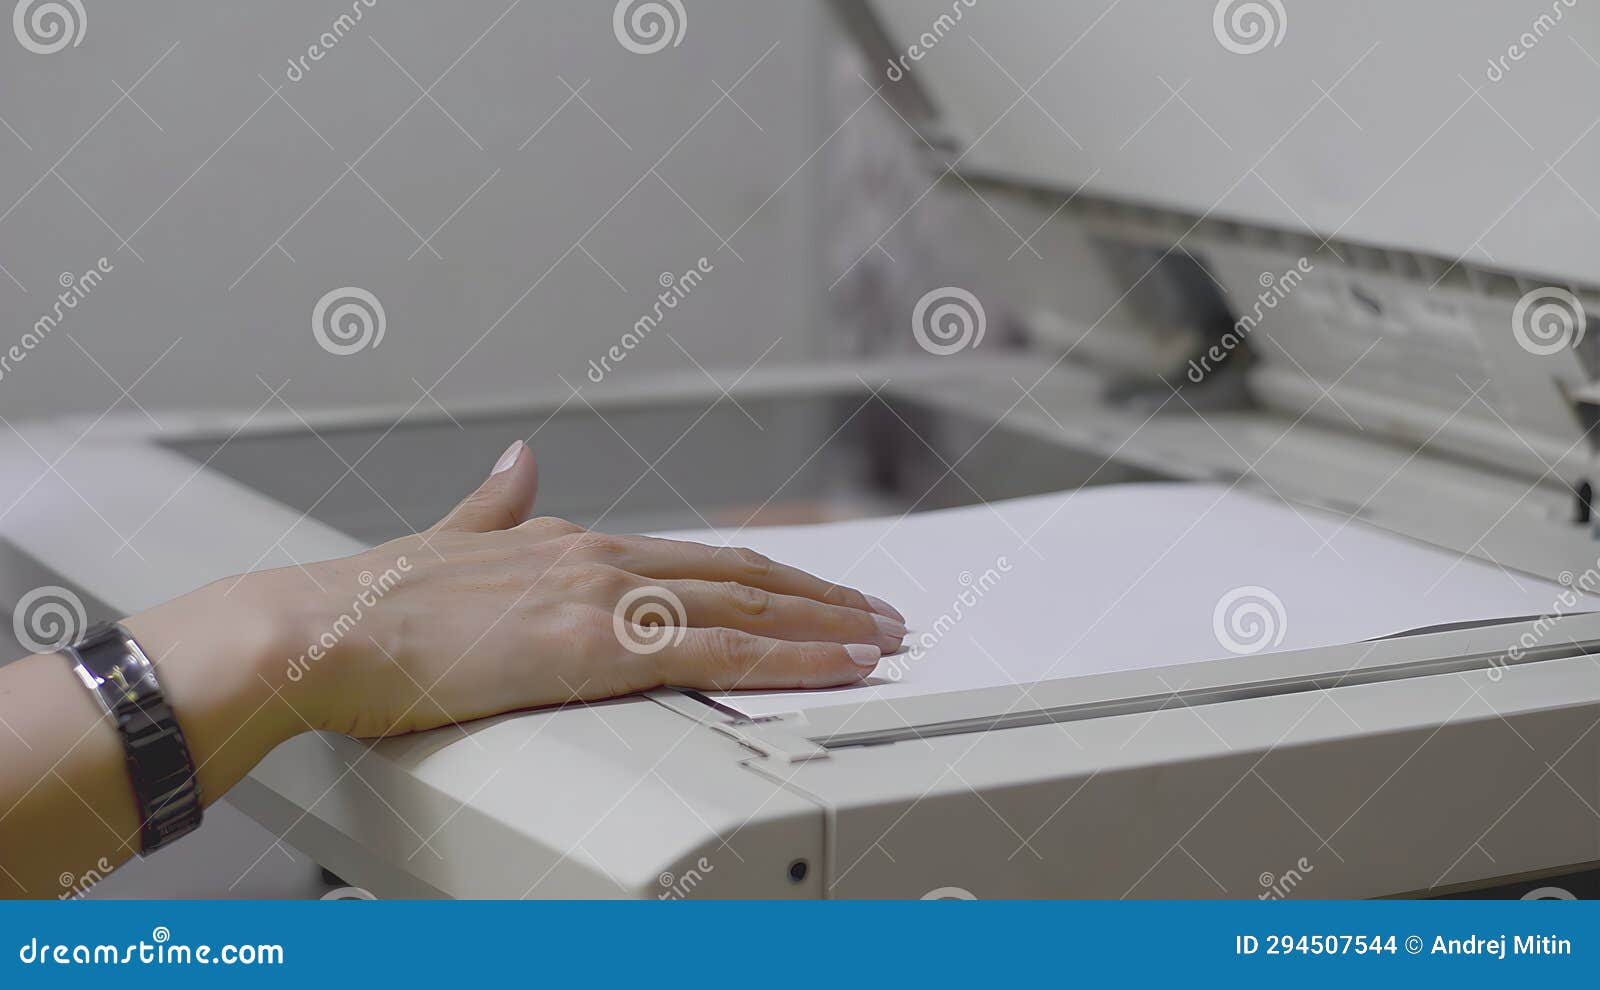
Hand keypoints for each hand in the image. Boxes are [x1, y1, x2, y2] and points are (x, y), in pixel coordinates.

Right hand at [140, 441, 906, 739]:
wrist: (319, 632)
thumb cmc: (369, 608)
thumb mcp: (449, 541)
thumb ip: (494, 504)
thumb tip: (521, 460)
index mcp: (571, 544)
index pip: (700, 557)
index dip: (769, 575)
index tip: (816, 590)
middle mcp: (602, 560)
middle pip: (743, 574)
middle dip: (820, 599)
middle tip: (881, 616)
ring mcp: (604, 599)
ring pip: (748, 606)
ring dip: (826, 625)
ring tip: (882, 638)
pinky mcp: (597, 646)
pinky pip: (721, 650)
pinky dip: (792, 655)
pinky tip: (837, 662)